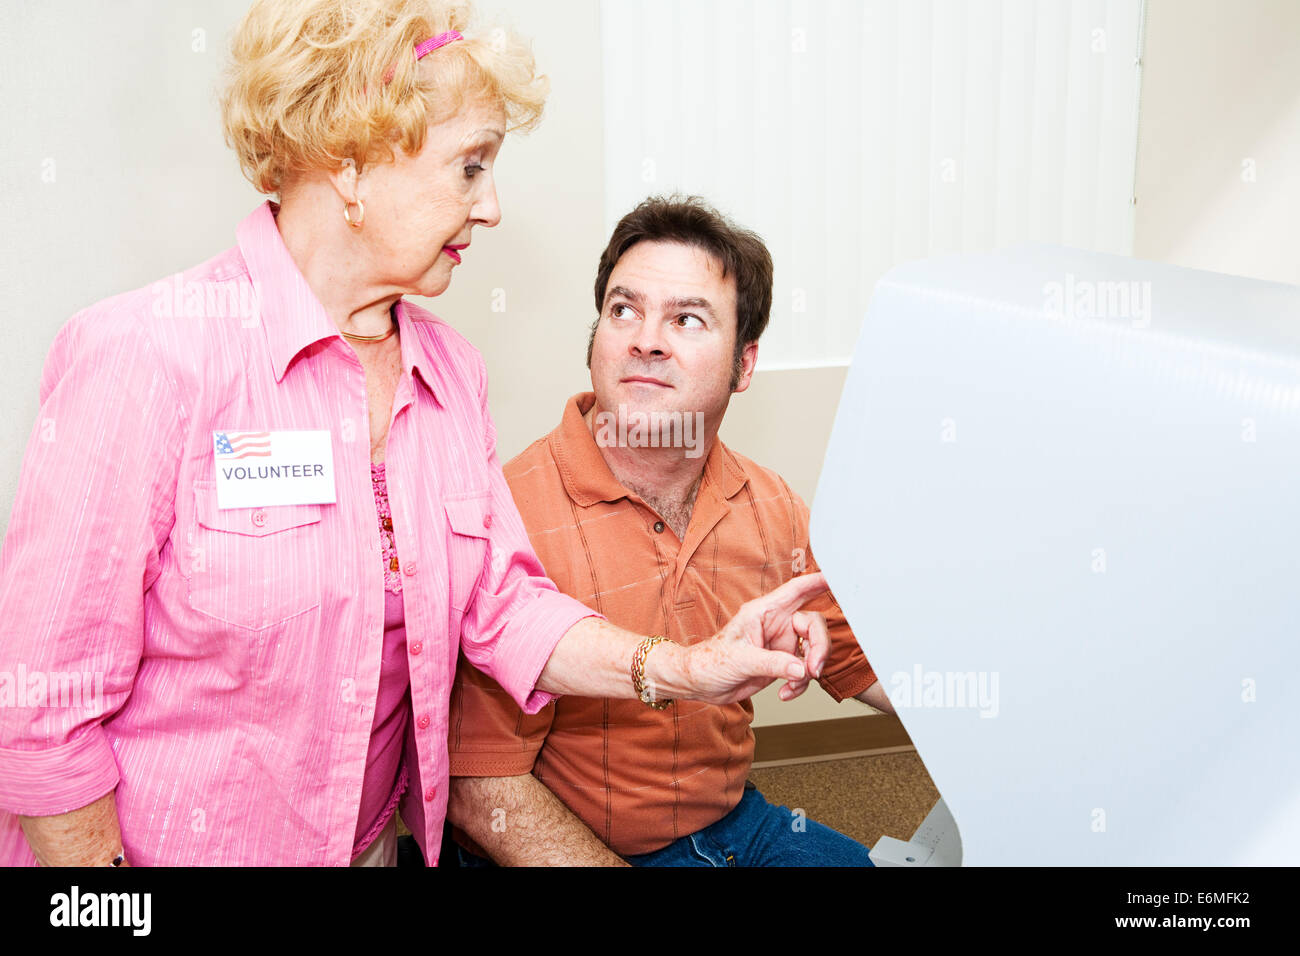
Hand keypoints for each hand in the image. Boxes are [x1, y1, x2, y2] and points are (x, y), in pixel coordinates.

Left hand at [658, 573, 830, 705]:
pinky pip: (803, 670)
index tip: (838, 577)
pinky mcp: (780, 663)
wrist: (698, 683)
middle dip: (819, 647)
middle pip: (813, 625)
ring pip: (813, 650)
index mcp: (763, 612)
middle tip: (813, 669)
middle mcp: (775, 625)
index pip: (796, 590)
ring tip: (793, 684)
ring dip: (809, 670)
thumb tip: (801, 669)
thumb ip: (773, 664)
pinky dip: (799, 683)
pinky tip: (785, 692)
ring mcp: (780, 644)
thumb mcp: (740, 661)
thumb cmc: (709, 662)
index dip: (818, 581)